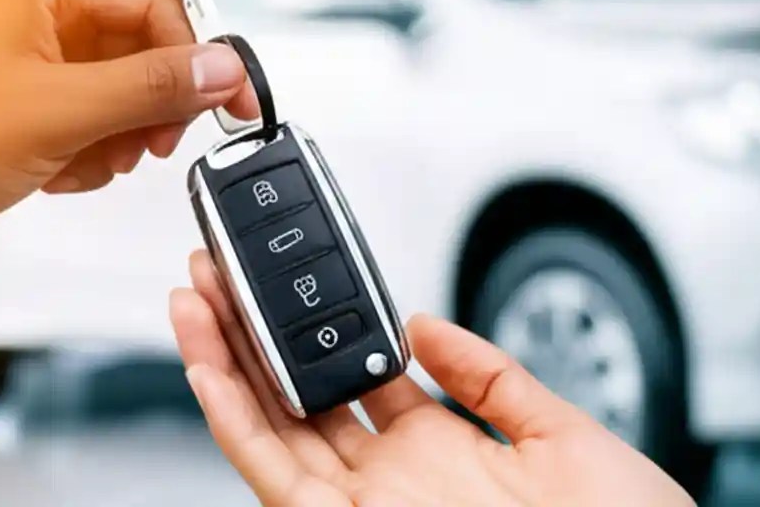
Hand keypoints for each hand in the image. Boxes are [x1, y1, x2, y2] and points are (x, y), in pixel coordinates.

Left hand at [0, 0, 254, 264]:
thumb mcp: (60, 113)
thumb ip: (152, 87)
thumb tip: (223, 69)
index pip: (156, 4)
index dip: (200, 58)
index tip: (233, 106)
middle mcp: (36, 4)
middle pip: (144, 47)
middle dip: (148, 106)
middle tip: (147, 145)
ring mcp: (29, 52)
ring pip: (122, 91)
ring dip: (115, 138)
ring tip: (79, 162)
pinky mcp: (24, 97)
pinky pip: (92, 117)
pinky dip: (86, 152)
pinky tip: (52, 173)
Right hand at [169, 251, 694, 506]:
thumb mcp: (566, 437)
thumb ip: (493, 378)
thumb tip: (428, 326)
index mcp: (442, 452)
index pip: (356, 379)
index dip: (315, 330)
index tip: (291, 283)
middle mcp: (392, 482)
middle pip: (298, 397)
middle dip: (252, 334)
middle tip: (217, 276)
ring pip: (269, 428)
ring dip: (223, 363)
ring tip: (193, 302)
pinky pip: (270, 473)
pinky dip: (231, 421)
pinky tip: (207, 371)